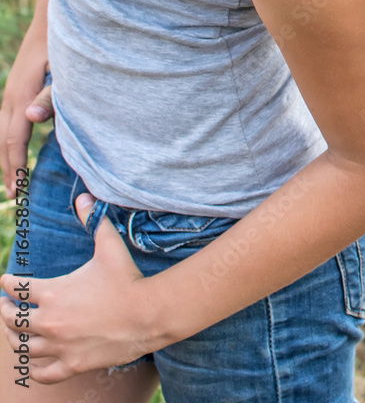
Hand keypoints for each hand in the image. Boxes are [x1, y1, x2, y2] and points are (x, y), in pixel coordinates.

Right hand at [0, 38, 51, 196]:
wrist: (52, 14)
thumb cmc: (64, 43)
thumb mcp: (64, 70)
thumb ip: (51, 95)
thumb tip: (31, 119)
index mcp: (22, 95)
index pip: (13, 141)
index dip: (16, 167)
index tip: (19, 192)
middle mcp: (12, 95)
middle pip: (3, 140)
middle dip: (8, 168)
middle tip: (14, 196)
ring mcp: (12, 90)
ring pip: (1, 130)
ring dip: (6, 155)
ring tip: (13, 178)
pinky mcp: (18, 87)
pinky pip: (6, 120)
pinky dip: (9, 138)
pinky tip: (16, 147)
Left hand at [0, 194, 154, 383]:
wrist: (147, 314)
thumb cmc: (127, 278)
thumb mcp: (109, 245)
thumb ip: (93, 220)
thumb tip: (83, 195)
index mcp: (53, 292)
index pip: (17, 289)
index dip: (8, 283)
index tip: (5, 281)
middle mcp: (50, 321)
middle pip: (12, 320)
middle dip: (4, 312)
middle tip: (4, 307)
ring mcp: (59, 345)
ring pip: (22, 347)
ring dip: (14, 339)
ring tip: (13, 333)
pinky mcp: (71, 364)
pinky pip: (41, 372)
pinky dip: (32, 367)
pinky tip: (33, 361)